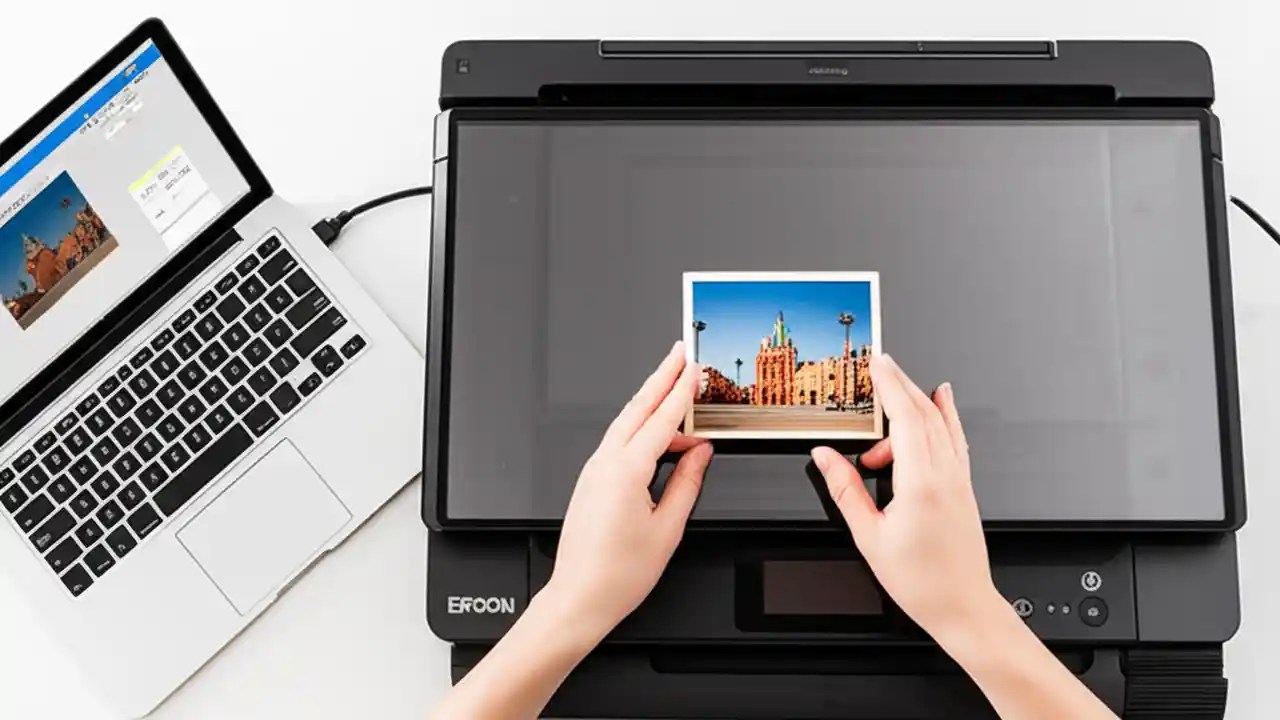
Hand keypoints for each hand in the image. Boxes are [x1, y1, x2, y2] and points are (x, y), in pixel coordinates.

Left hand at [544, 341, 712, 635]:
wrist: (578, 597)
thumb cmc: (618, 574)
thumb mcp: (668, 529)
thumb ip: (687, 484)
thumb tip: (700, 455)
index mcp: (626, 471)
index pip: (660, 420)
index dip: (680, 392)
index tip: (694, 369)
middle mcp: (604, 464)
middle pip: (637, 408)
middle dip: (660, 377)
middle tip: (678, 354)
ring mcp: (593, 471)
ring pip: (625, 423)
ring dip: (649, 399)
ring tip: (671, 384)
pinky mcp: (590, 481)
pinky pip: (617, 442)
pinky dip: (639, 428)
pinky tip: (656, 433)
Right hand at [811, 354, 999, 643]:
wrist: (962, 605)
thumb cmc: (920, 580)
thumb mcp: (869, 536)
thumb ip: (845, 490)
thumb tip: (826, 457)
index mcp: (921, 483)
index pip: (905, 418)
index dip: (890, 386)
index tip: (878, 364)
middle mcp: (946, 475)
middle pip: (924, 413)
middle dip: (901, 383)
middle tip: (881, 364)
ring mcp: (959, 480)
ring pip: (941, 424)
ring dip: (919, 399)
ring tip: (897, 388)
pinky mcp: (964, 487)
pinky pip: (956, 440)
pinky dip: (948, 416)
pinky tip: (944, 403)